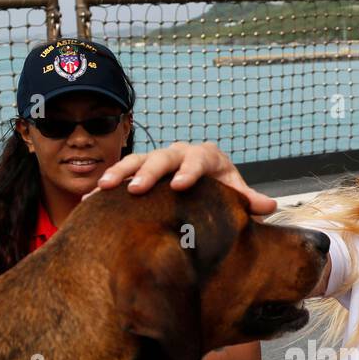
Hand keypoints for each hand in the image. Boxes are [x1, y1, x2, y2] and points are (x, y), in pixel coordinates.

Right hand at [89, 141, 276, 214]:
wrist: (204, 184)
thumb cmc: (221, 190)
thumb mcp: (236, 194)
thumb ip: (248, 201)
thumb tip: (269, 207)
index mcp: (206, 157)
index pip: (198, 159)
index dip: (189, 171)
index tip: (180, 186)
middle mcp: (180, 153)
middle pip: (163, 158)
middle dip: (148, 172)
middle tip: (136, 189)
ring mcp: (158, 161)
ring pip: (137, 161)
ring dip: (120, 174)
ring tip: (103, 189)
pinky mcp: (140, 172)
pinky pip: (121, 176)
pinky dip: (106, 187)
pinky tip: (89, 201)